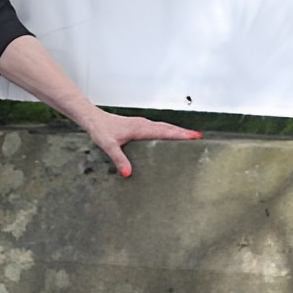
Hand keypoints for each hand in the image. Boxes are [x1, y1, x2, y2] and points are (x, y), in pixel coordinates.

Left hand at [81, 110, 200, 177]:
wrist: (94, 119)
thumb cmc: (101, 130)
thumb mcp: (108, 146)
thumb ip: (119, 159)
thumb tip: (128, 173)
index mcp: (140, 128)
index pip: (164, 131)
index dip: (180, 134)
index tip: (193, 136)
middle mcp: (144, 124)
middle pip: (168, 128)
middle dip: (184, 132)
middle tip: (199, 137)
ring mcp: (143, 124)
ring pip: (165, 127)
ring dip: (178, 131)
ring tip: (191, 137)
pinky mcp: (140, 126)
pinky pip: (159, 128)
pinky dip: (169, 131)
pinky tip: (172, 137)